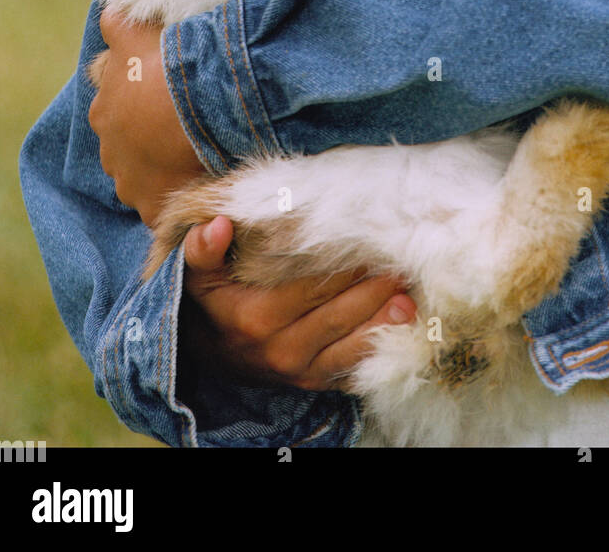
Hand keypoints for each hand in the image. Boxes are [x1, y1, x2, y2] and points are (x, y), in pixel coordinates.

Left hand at [88, 9, 205, 226]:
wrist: (199, 100)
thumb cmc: (166, 64)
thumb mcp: (134, 32)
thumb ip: (116, 23)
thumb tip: (106, 11)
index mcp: (103, 113)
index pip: (116, 118)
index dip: (141, 115)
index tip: (164, 108)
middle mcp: (109, 152)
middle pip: (128, 153)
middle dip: (148, 147)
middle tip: (181, 135)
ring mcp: (130, 183)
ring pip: (143, 182)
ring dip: (162, 175)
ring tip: (192, 161)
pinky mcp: (153, 207)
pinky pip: (163, 210)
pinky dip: (177, 200)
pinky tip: (196, 185)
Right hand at [179, 216, 417, 392]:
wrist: (210, 356)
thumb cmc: (214, 302)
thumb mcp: (198, 275)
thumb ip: (202, 249)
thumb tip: (218, 224)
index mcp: (255, 317)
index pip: (309, 287)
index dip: (341, 265)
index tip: (369, 240)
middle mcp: (280, 349)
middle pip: (337, 314)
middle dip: (371, 289)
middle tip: (401, 263)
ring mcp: (299, 371)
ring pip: (349, 345)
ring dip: (382, 322)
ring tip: (409, 297)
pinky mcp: (313, 383)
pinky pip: (350, 370)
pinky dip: (376, 352)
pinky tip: (400, 330)